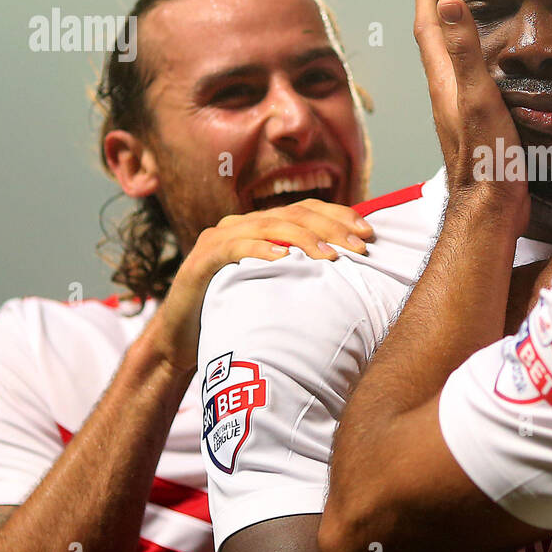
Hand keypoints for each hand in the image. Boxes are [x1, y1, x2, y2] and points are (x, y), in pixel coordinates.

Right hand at [147, 200, 373, 374]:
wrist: (182, 342)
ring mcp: (218, 239)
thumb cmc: (235, 315)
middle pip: (294, 214)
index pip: (306, 210)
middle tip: (360, 247)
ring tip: (331, 257)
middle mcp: (240, 225)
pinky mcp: (201, 260)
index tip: (369, 233)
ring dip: (304, 239)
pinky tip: (284, 258)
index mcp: (260, 227)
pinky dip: (260, 249)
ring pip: (269, 226)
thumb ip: (303, 273)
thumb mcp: (276, 289)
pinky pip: (234, 247)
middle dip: (331, 228)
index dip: (339, 216)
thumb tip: (352, 273)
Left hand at [412, 0, 528, 230]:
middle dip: (436, 12)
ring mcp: (459, 113)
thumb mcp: (478, 96)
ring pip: (450, 66)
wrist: (490, 209)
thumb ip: (466, 52)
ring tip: (461, 21)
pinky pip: (468, 85)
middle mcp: (447, 95)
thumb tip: (447, 2)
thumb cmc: (486, 156)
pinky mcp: (475, 128)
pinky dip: (472, 66)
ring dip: (452, 40)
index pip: (429, 30)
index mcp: (445, 82)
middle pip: (435, 44)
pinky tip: (487, 73)